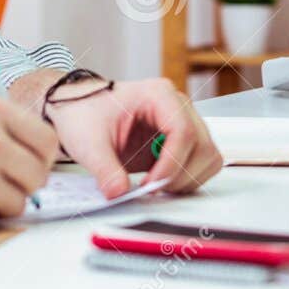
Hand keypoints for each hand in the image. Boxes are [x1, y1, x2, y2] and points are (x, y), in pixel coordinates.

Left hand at [47, 77, 223, 198]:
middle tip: (149, 189)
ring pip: (208, 156)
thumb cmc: (85, 114)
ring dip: (186, 178)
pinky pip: (202, 163)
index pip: (183, 130)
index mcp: (158, 94)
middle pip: (202, 145)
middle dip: (179, 174)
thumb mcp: (88, 143)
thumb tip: (119, 194)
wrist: (80, 111)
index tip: (150, 185)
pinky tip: (160, 180)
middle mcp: (178, 105)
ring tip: (154, 185)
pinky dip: (187, 179)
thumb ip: (105, 170)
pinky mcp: (183, 140)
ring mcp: (184, 121)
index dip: (171, 163)